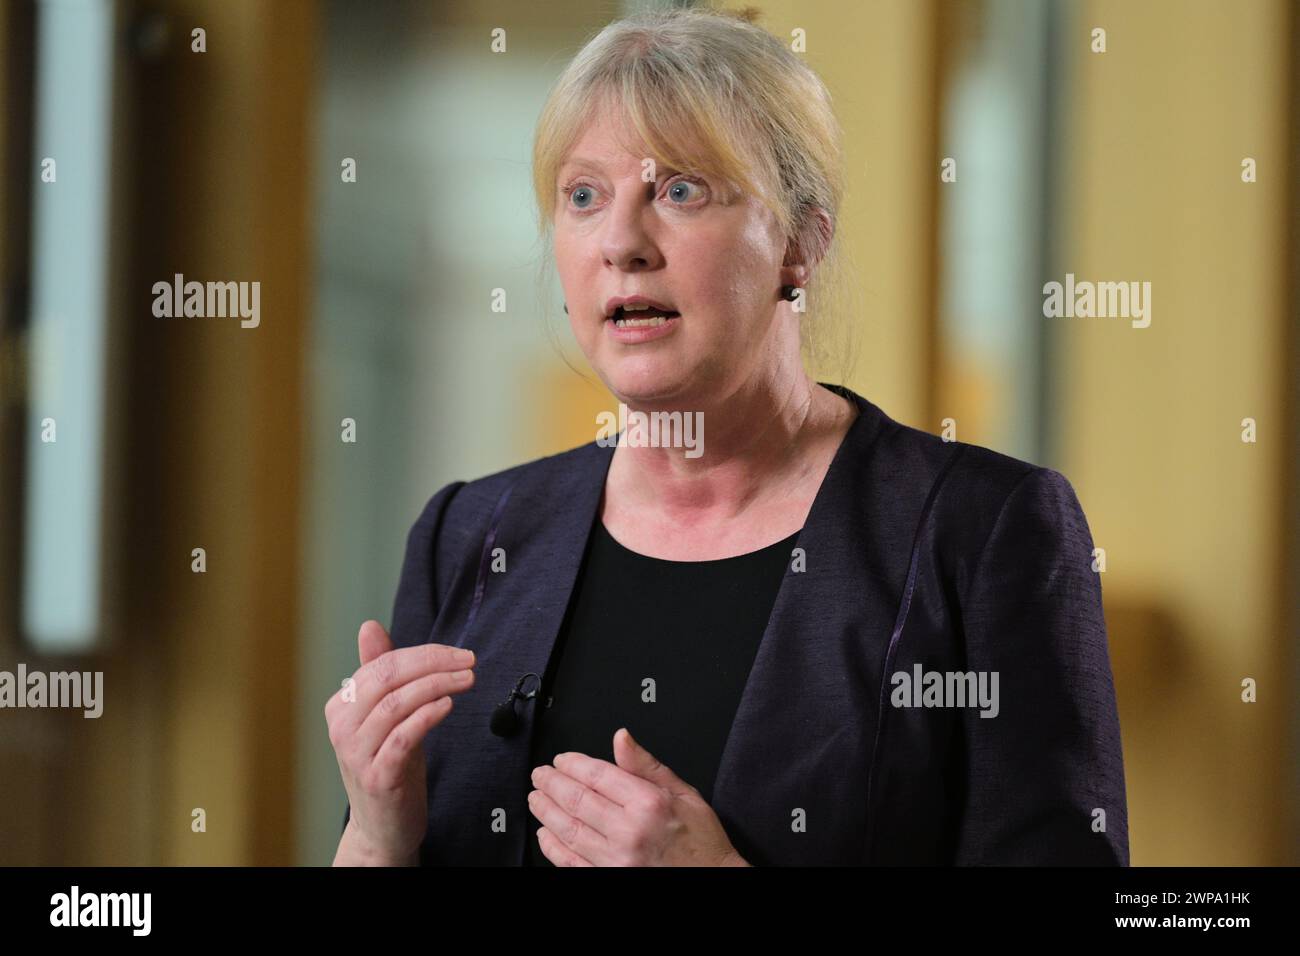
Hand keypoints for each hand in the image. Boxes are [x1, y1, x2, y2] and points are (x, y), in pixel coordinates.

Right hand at [325, 620, 475, 864]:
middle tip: (468, 661)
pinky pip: (403, 737)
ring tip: (467, 680)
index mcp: (341, 706)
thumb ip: (379, 672)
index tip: (459, 653)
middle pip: (388, 678)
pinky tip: (448, 705)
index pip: (383, 664)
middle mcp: (342, 727)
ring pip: (397, 704)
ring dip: (438, 686)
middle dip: (433, 664)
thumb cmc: (388, 765)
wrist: (382, 826)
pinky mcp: (378, 777)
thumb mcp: (385, 715)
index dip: (424, 653)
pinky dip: (428, 715)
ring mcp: (357, 754)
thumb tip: (369, 627)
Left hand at [528, 727, 748, 866]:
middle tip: (539, 775)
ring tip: (536, 797)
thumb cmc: (700, 840)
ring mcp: (617, 859)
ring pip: (569, 830)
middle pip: (577, 800)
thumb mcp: (683, 792)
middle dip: (552, 784)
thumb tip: (622, 738)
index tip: (561, 759)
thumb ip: (647, 765)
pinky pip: (571, 862)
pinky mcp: (609, 878)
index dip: (574, 764)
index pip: (598, 775)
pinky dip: (553, 847)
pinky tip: (545, 834)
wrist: (713, 880)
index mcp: (648, 803)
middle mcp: (629, 831)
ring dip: (546, 811)